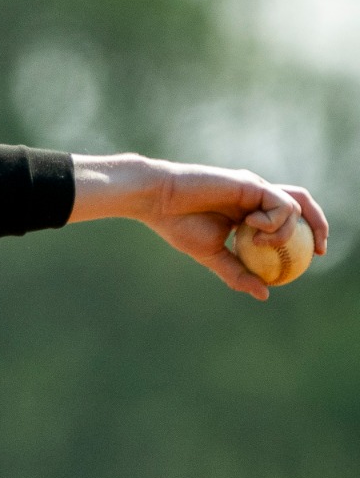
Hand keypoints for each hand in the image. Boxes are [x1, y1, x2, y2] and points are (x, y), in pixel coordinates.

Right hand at [73, 154, 328, 300]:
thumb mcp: (212, 256)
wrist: (157, 201)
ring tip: (267, 243)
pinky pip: (280, 203)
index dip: (307, 235)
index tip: (314, 257)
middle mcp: (256, 197)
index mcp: (248, 212)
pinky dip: (273, 221)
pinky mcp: (252, 183)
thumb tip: (265, 294)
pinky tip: (250, 227)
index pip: (287, 219)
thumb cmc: (178, 225)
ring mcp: (256, 188)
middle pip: (302, 205)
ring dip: (290, 229)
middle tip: (320, 251)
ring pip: (295, 205)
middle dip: (319, 225)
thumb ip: (238, 272)